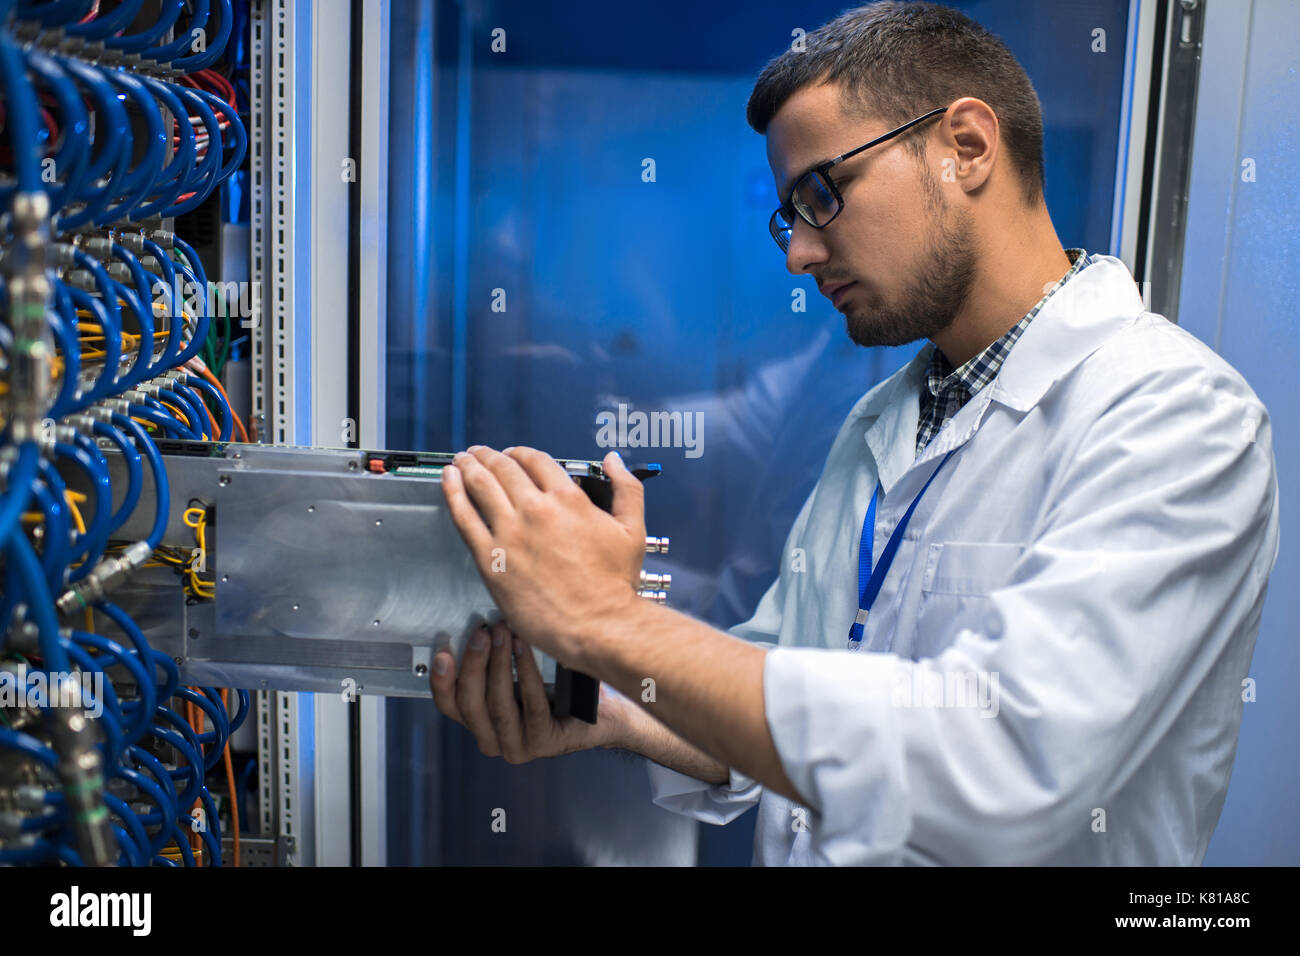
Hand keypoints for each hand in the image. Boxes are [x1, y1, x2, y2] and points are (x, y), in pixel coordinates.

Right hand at [430, 619, 633, 761]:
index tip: (443, 650)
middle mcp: (494, 742)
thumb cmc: (560, 690)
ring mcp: (518, 747)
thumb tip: (477, 625)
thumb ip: (493, 664)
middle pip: (470, 704)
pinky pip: (531, 704)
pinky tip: (524, 648)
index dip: (442, 680)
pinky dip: (526, 671)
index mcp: (481, 725)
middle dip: (473, 663)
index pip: (450, 705)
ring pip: (497, 704)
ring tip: (502, 632)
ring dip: (498, 663)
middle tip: (481, 631)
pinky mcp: (543, 744)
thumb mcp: (518, 676)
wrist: (606, 715)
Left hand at [440, 446, 645, 665]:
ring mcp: (510, 533)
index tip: (513, 455)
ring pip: (480, 486)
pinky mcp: (491, 558)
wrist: (598, 625)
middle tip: (478, 453)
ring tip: (461, 460)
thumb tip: (613, 461)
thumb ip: (626, 489)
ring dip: (468, 467)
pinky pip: (464, 518)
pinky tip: (448, 481)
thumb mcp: (632, 529)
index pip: (535, 460)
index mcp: (568, 499)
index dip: (520, 453)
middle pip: (503, 469)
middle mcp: (535, 509)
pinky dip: (453, 494)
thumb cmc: (615, 585)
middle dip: (488, 456)